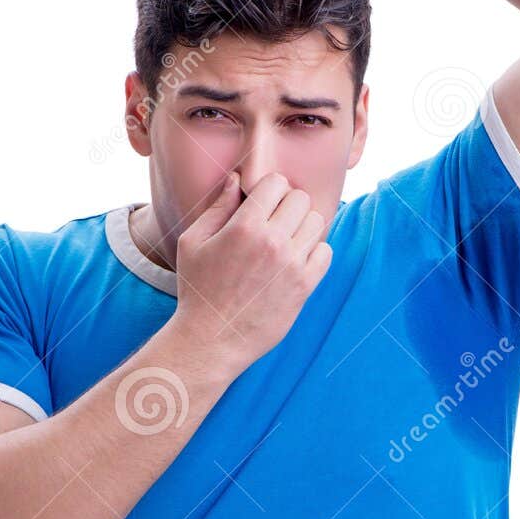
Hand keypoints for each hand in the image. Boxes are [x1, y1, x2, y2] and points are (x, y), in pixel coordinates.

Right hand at [168, 171, 332, 372]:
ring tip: (285, 239)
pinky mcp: (304, 287)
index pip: (276, 182)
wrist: (211, 340)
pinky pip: (325, 252)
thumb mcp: (193, 242)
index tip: (261, 202)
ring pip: (316, 222)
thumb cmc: (198, 290)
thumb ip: (217, 207)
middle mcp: (273, 242)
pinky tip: (295, 259)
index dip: (268, 189)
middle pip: (300, 198)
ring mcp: (292, 265)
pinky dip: (314, 251)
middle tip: (274, 220)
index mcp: (244, 226)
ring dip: (302, 226)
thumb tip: (236, 178)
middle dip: (287, 204)